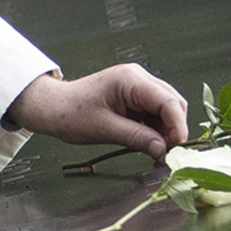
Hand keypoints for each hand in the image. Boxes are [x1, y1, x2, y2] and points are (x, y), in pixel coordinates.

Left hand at [7, 65, 188, 159]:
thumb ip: (136, 138)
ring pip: (166, 109)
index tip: (177, 148)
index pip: (168, 101)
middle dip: (173, 128)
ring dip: (165, 130)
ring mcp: (137, 86)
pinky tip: (148, 142)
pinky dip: (156, 128)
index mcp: (130, 79)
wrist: (53, 107)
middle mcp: (137, 78)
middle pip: (172, 103)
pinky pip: (155, 112)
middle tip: (165, 153)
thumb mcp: (104, 129)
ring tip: (155, 150)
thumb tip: (163, 150)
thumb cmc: (71, 114)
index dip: (177, 126)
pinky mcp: (134, 96)